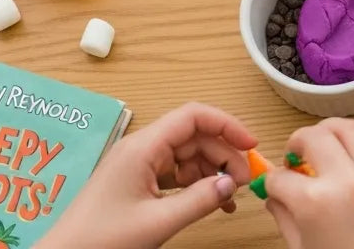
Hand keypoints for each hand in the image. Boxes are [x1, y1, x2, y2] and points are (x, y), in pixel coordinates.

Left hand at [36, 103, 256, 248]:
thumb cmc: (102, 240)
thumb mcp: (158, 222)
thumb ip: (199, 200)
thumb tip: (231, 183)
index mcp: (143, 147)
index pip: (194, 116)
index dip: (227, 125)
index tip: (252, 145)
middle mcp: (141, 149)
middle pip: (195, 137)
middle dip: (224, 155)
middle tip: (243, 183)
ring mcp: (138, 165)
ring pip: (188, 155)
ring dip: (212, 172)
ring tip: (229, 198)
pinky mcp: (136, 182)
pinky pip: (176, 174)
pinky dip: (196, 185)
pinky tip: (211, 203)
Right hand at [264, 118, 353, 248]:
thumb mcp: (302, 248)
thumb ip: (285, 217)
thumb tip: (274, 195)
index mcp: (314, 202)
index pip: (280, 177)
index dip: (270, 181)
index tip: (272, 186)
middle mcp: (344, 181)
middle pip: (314, 136)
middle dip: (296, 141)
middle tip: (293, 156)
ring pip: (350, 128)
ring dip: (329, 131)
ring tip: (320, 146)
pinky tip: (348, 164)